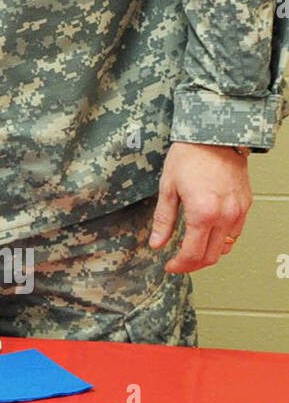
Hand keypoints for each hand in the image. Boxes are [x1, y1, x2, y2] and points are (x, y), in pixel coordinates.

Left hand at [149, 142, 251, 272]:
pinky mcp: (246, 205)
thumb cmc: (190, 156)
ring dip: (208, 254)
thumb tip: (157, 243)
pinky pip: (236, 233)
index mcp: (202, 213)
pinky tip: (208, 235)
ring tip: (192, 249)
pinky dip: (221, 241)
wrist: (215, 136)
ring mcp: (238, 211)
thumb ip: (164, 220)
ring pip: (226, 248)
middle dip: (193, 265)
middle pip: (211, 256)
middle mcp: (224, 215)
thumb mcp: (168, 187)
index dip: (179, 265)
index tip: (170, 266)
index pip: (192, 254)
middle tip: (178, 263)